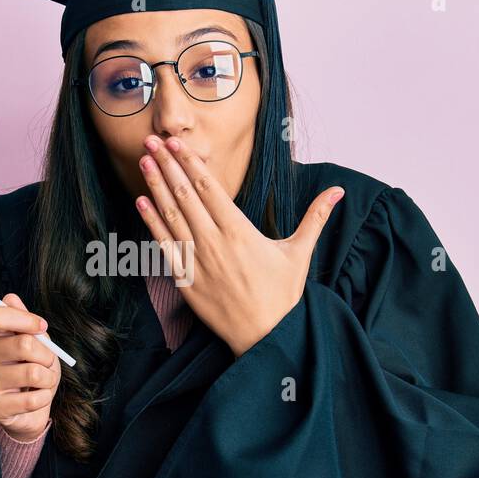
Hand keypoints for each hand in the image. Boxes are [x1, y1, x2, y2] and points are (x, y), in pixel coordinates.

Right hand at [0, 293, 60, 440]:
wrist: (28, 409)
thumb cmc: (30, 369)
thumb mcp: (34, 341)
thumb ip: (24, 320)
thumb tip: (11, 299)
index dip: (27, 320)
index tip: (42, 328)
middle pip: (24, 344)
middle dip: (47, 355)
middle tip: (47, 362)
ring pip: (33, 373)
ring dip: (48, 378)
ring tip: (43, 382)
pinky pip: (32, 399)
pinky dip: (44, 398)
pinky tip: (36, 398)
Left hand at [134, 135, 344, 356]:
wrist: (264, 336)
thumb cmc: (282, 295)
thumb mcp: (300, 253)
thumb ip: (316, 217)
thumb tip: (337, 190)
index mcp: (240, 231)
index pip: (210, 188)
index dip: (190, 162)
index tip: (176, 143)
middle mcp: (214, 242)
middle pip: (186, 195)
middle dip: (167, 165)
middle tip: (151, 140)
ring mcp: (197, 261)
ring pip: (171, 216)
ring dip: (155, 186)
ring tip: (143, 161)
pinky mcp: (185, 280)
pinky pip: (164, 246)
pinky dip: (151, 223)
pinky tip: (141, 202)